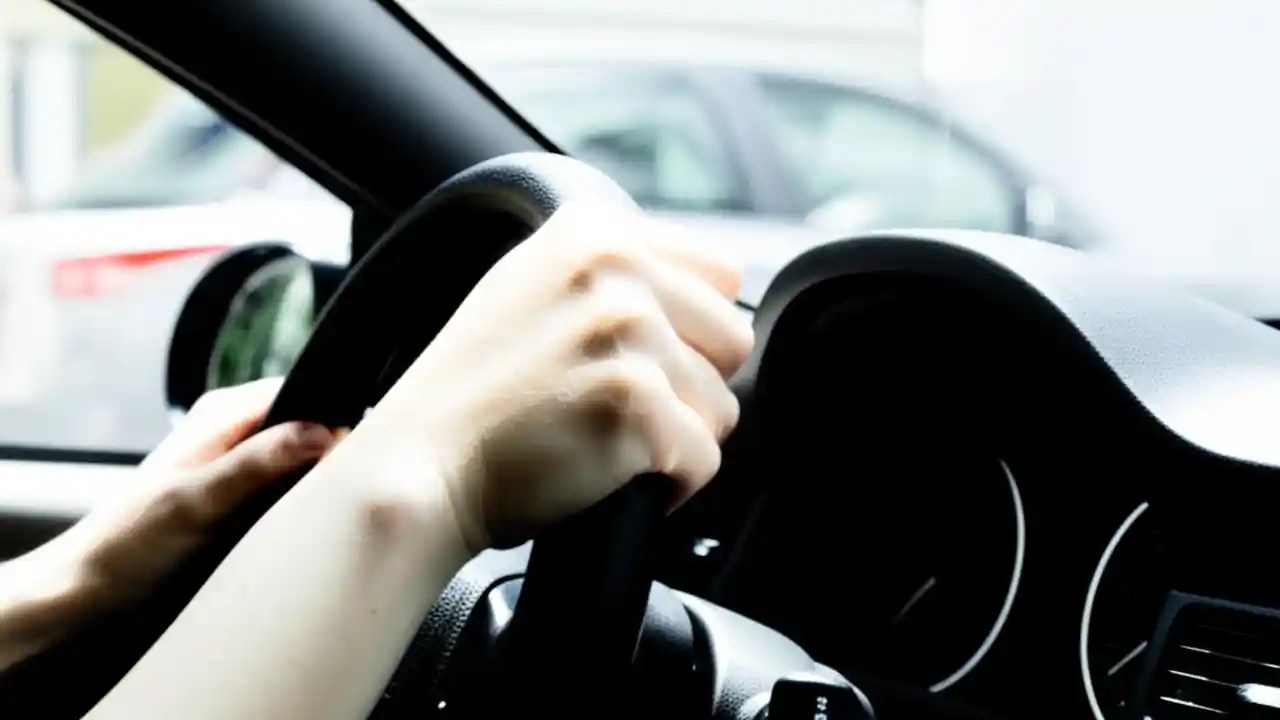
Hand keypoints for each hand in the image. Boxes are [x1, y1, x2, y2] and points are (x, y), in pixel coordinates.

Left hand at [0, 378, 338, 668]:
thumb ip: (256, 463)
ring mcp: (235, 463)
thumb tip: (321, 431)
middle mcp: (231, 430)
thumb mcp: (197, 500)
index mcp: (222, 412)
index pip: (302, 393)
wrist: (90, 587)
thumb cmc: (131, 541)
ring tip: (315, 515)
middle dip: (327, 458)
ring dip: (311, 486)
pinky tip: (297, 529)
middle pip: (306, 428)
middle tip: (335, 497)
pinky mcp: (237, 495)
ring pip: (299, 462)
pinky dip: (295, 507)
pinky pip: (285, 490)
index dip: (332, 421)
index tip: (351, 458)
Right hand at [361, 202, 753, 549]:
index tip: (630, 363)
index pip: (722, 278)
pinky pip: (704, 462)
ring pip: (722, 407)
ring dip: (674, 439)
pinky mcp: (637, 403)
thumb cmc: (475, 396)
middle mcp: (618, 269)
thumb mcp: (532, 289)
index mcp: (597, 232)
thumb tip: (715, 289)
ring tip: (600, 439)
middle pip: (732, 342)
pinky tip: (605, 473)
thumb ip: (614, 274)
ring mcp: (629, 333)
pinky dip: (667, 486)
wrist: (420, 466)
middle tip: (616, 408)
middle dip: (690, 387)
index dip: (688, 334)